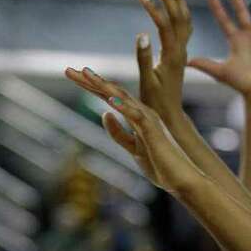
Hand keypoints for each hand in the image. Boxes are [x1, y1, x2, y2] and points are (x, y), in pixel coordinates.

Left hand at [63, 68, 200, 193]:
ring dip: (102, 86)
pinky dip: (122, 107)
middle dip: (89, 80)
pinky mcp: (153, 131)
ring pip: (122, 98)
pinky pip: (135, 116)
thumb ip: (118, 132)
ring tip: (85, 74)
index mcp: (136, 115)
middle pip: (111, 92)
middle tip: (67, 70)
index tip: (71, 75)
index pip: (109, 97)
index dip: (90, 86)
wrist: (183, 179)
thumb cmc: (161, 165)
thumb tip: (104, 113)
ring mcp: (148, 119)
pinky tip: (109, 101)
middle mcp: (141, 111)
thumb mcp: (133, 148)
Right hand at [134, 0, 191, 121]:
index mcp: (172, 57)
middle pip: (179, 16)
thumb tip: (141, 34)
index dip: (154, 8)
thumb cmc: (155, 105)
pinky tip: (174, 4)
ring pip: (184, 19)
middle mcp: (181, 51)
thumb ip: (144, 58)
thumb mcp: (147, 83)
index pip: (165, 25)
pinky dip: (179, 12)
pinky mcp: (180, 55)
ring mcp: (182, 52)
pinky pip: (184, 28)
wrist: (171, 118)